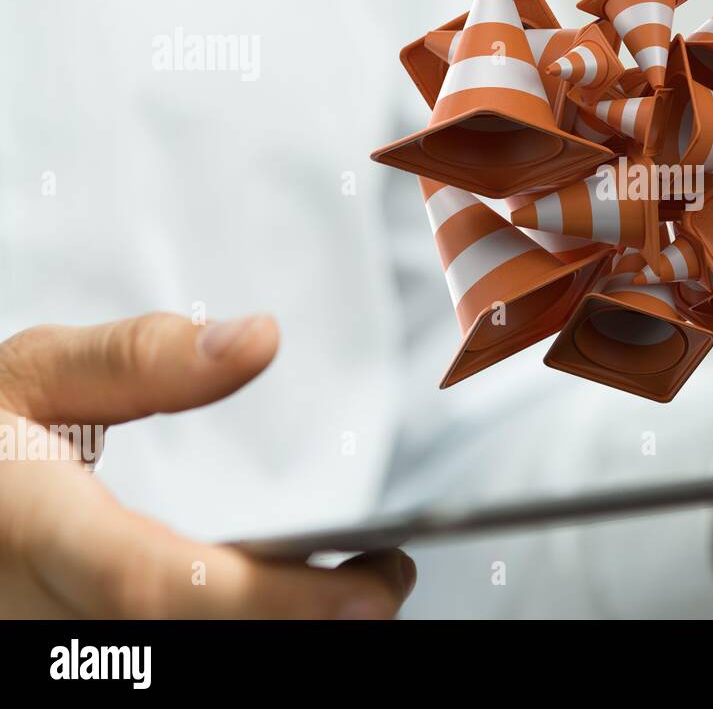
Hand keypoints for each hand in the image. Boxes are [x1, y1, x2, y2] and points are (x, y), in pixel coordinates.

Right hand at [0, 313, 415, 617]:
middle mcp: (39, 613)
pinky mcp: (75, 654)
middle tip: (389, 578)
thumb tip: (260, 339)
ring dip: (285, 635)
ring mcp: (53, 646)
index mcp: (33, 532)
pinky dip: (249, 633)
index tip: (367, 586)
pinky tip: (300, 608)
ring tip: (363, 587)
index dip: (268, 599)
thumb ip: (140, 359)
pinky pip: (166, 655)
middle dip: (304, 626)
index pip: (153, 586)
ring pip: (184, 662)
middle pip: (186, 645)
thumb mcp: (35, 374)